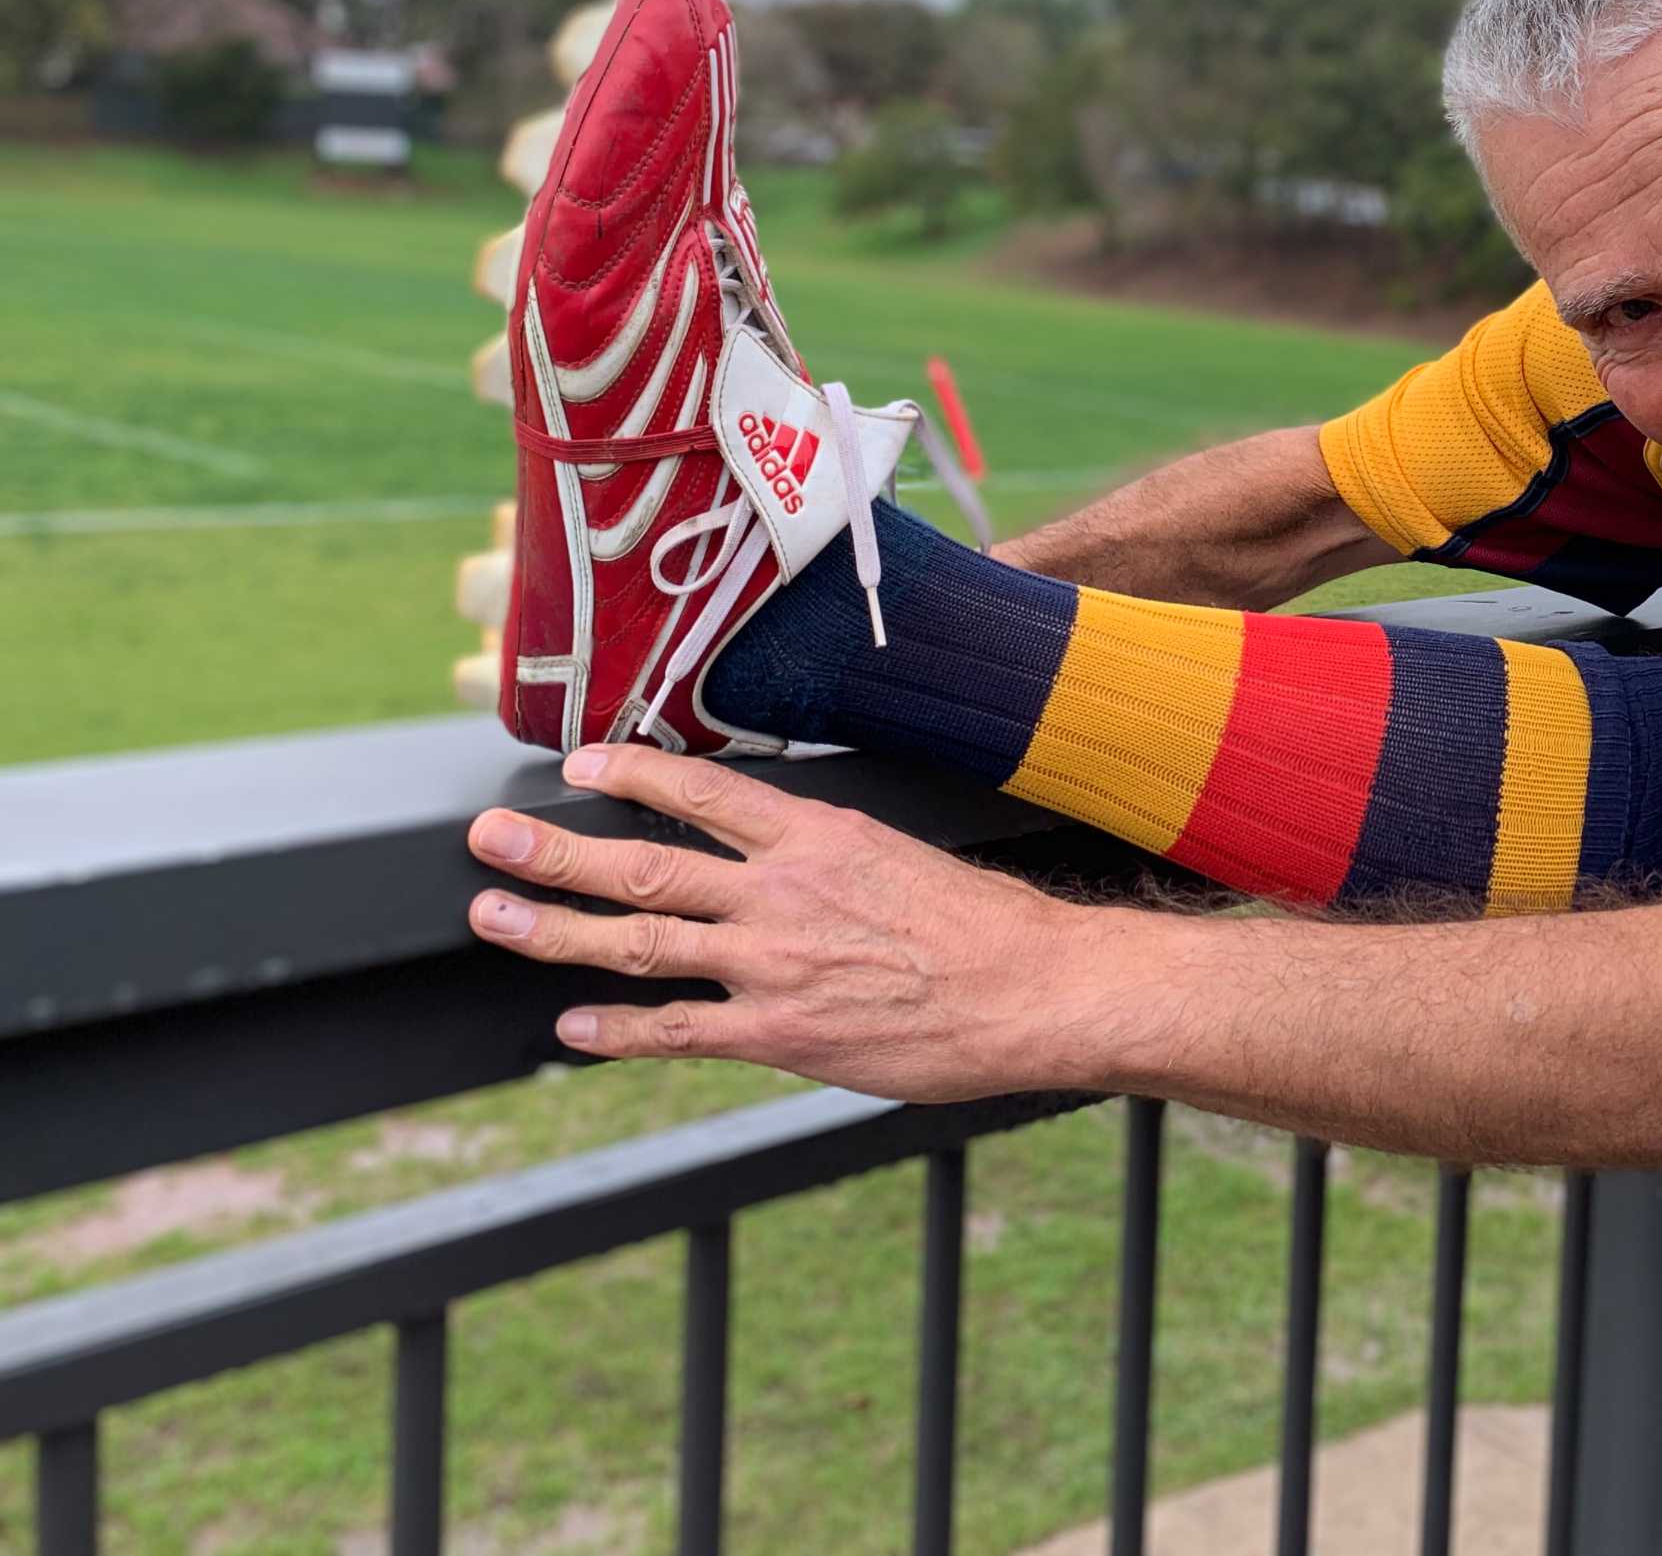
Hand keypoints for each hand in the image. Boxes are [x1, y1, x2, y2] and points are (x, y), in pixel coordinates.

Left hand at [465, 744, 1067, 1100]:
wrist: (1033, 990)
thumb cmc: (982, 925)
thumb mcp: (898, 854)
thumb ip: (824, 855)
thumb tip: (775, 852)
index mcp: (816, 836)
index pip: (701, 790)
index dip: (630, 772)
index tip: (580, 762)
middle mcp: (781, 894)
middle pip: (644, 867)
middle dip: (555, 853)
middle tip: (490, 841)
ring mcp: (774, 968)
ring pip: (641, 944)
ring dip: (558, 932)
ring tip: (498, 920)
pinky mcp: (782, 1036)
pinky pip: (680, 1033)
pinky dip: (618, 1033)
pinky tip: (574, 1031)